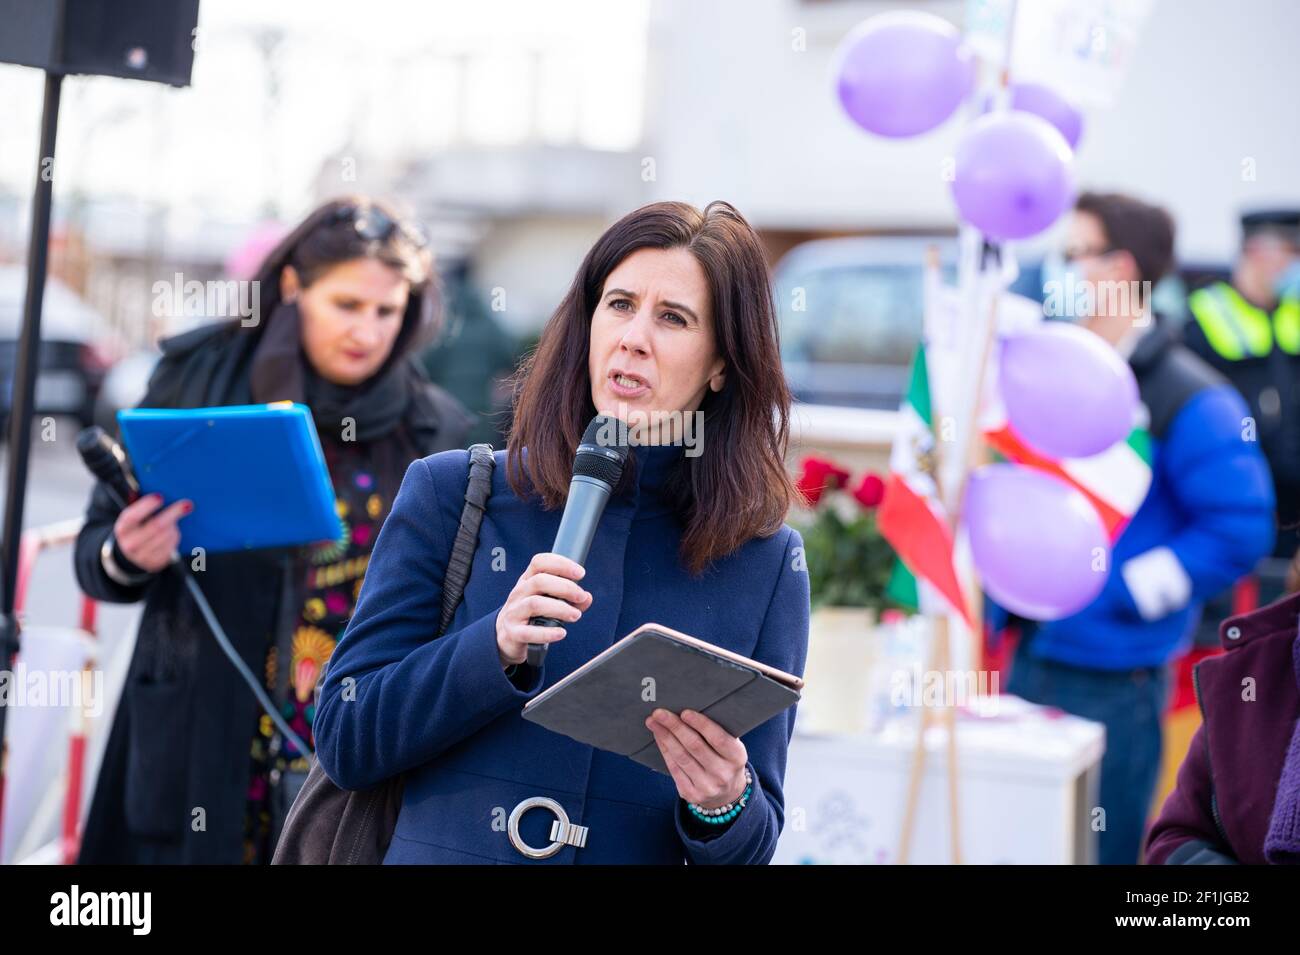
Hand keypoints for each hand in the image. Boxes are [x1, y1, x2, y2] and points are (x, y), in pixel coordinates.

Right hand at [112, 493, 191, 572]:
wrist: (129, 555)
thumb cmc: (136, 529)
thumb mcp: (132, 518)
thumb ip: (141, 505)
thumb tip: (158, 492)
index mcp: (123, 528)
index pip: (132, 516)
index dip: (146, 505)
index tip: (160, 496)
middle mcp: (130, 543)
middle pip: (156, 526)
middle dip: (173, 513)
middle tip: (187, 504)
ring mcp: (142, 556)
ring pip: (167, 536)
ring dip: (174, 526)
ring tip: (172, 521)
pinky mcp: (154, 563)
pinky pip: (171, 547)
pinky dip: (174, 537)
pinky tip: (171, 533)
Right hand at [495, 552, 591, 666]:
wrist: (507, 637)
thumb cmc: (532, 615)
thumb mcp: (549, 602)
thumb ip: (570, 600)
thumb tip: (587, 597)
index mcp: (528, 580)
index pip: (540, 562)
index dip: (561, 564)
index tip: (580, 573)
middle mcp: (519, 593)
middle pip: (539, 581)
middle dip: (565, 587)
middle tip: (581, 596)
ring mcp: (513, 612)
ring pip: (535, 604)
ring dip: (560, 609)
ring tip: (575, 615)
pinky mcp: (513, 633)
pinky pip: (528, 632)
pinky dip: (547, 633)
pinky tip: (561, 633)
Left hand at [645, 708, 747, 810]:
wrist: (727, 793)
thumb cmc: (725, 759)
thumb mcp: (731, 747)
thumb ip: (717, 731)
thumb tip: (688, 711)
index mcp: (737, 758)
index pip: (718, 738)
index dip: (700, 724)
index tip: (684, 712)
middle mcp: (723, 774)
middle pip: (694, 746)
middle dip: (674, 727)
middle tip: (659, 713)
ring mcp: (707, 786)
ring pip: (681, 757)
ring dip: (665, 737)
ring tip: (653, 722)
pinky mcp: (691, 794)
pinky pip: (674, 768)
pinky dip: (665, 750)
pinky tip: (659, 738)